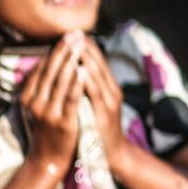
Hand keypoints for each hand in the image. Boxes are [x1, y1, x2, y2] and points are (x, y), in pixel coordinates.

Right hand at [18, 31, 83, 168]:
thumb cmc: (47, 128)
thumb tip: (49, 61)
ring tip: (79, 45)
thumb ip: (41, 86)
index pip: (42, 68)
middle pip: (51, 71)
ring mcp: (48, 112)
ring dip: (71, 61)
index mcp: (28, 96)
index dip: (55, 50)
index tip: (66, 35)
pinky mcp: (63, 121)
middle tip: (74, 34)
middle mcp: (35, 103)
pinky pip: (71, 98)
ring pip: (60, 81)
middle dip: (63, 50)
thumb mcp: (38, 105)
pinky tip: (83, 70)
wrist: (49, 159)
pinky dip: (76, 83)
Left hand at [77, 39, 128, 175]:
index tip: (77, 34)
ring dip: (87, 59)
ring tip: (77, 45)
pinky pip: (95, 94)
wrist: (111, 155)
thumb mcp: (98, 105)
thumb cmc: (99, 129)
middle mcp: (112, 93)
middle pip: (99, 65)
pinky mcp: (104, 115)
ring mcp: (109, 103)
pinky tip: (80, 70)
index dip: (89, 47)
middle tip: (75, 33)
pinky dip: (88, 81)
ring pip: (98, 76)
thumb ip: (90, 88)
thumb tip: (76, 67)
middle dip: (86, 48)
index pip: (100, 62)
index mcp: (111, 89)